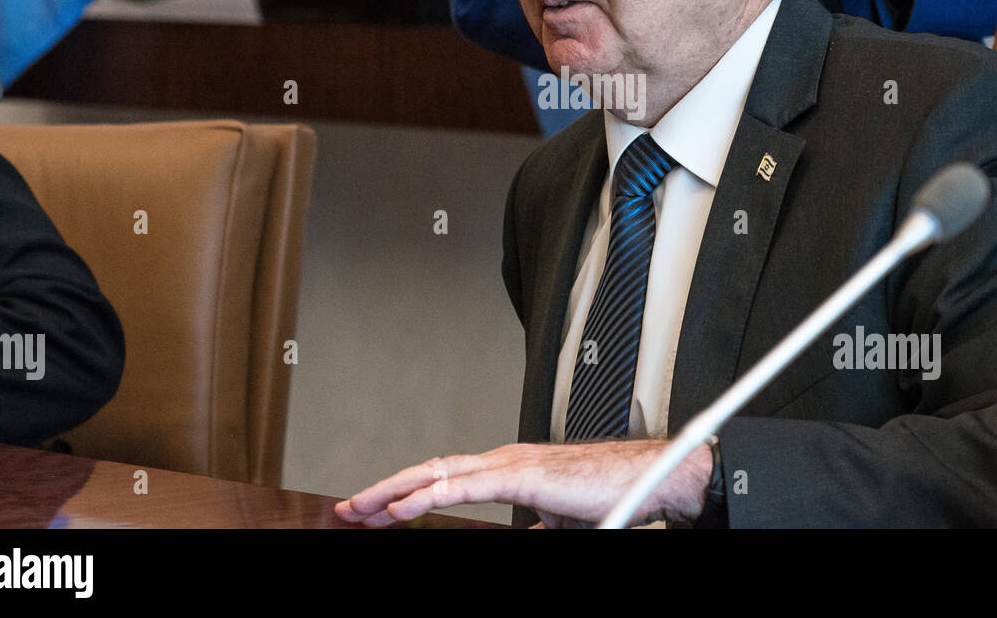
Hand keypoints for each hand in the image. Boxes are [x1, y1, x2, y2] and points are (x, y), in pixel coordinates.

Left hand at [334, 440, 712, 528]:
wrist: (645, 479)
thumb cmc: (607, 494)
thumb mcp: (555, 518)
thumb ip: (531, 525)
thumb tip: (520, 534)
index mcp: (507, 468)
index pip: (445, 476)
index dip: (408, 490)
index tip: (377, 509)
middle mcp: (502, 460)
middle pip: (430, 470)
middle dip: (387, 489)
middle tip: (351, 507)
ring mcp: (509, 465)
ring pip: (437, 473)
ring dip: (395, 491)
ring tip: (362, 509)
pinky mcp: (522, 475)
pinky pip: (464, 485)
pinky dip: (426, 495)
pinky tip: (400, 509)